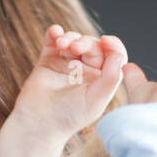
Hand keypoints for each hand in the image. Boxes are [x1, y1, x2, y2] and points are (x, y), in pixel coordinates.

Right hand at [0, 26, 126, 156]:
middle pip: (92, 46)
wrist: (38, 124)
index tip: (106, 40)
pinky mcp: (48, 61)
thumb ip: (110, 78)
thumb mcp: (95, 101)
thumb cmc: (69, 117)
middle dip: (85, 42)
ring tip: (62, 44)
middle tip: (75, 48)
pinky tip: (55, 33)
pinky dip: (54, 33)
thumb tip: (118, 55)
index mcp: (101, 78)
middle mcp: (85, 70)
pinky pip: (52, 41)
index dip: (112, 45)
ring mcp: (66, 64)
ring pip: (73, 40)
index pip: (112, 55)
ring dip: (70, 37)